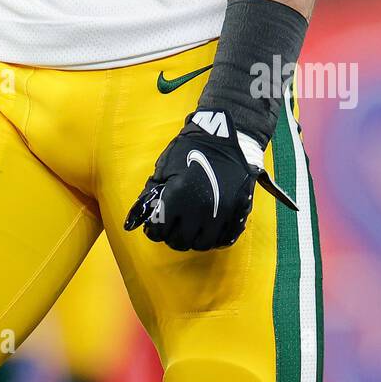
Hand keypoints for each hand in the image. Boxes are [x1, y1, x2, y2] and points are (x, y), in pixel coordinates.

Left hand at [124, 109, 296, 251]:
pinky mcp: (239, 212)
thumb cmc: (191, 149)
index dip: (154, 230)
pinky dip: (213, 238)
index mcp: (179, 197)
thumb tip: (141, 217)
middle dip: (172, 236)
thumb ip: (152, 193)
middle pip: (181, 241)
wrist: (226, 137)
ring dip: (193, 239)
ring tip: (189, 228)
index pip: (160, 231)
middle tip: (171, 228)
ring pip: (203, 244)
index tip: (155, 227)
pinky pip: (224, 239)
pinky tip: (206, 229)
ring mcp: (223, 213)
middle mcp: (201, 209)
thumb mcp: (165, 167)